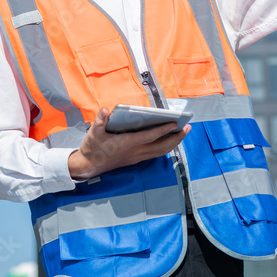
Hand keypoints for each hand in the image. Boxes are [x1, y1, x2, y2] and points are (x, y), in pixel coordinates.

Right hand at [67, 107, 189, 179]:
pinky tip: (170, 140)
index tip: (174, 123)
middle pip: (161, 146)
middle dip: (176, 137)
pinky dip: (165, 147)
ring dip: (174, 142)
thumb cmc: (92, 147)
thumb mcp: (93, 132)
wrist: (88, 166)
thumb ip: (100, 120)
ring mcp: (136, 156)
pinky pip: (155, 154)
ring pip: (160, 151)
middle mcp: (135, 151)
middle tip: (187, 127)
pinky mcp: (135, 159)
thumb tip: (105, 110)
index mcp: (126, 143)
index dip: (162, 130)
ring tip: (183, 132)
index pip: (149, 136)